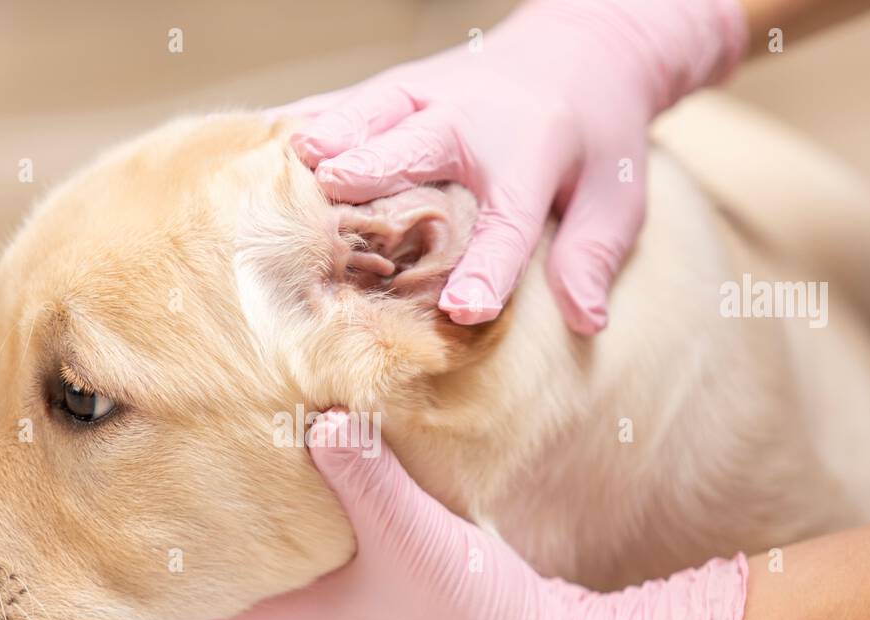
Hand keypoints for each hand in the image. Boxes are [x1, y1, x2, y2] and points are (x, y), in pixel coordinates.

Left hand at [167, 411, 764, 619]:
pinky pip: (309, 538)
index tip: (61, 564)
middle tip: (113, 480)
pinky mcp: (374, 578)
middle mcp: (299, 611)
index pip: (179, 615)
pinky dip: (291, 505)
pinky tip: (299, 459)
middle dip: (165, 535)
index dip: (117, 596)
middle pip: (207, 576)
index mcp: (288, 616)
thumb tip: (316, 414)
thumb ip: (364, 475)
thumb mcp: (413, 539)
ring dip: (227, 517)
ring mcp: (335, 598)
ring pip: (256, 555)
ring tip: (187, 457)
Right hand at [280, 0, 747, 330]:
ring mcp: (426, 94)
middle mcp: (472, 116)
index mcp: (533, 150)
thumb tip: (588, 320)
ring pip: (365, 115)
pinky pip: (337, 103)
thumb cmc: (595, 140)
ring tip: (277, 173)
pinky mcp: (394, 88)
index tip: (465, 310)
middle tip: (326, 206)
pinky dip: (297, 124)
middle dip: (373, 175)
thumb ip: (593, 255)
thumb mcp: (618, 198)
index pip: (507, 219)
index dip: (487, 267)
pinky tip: (252, 148)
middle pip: (414, 148)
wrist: (579, 49)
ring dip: (325, 143)